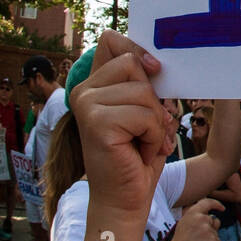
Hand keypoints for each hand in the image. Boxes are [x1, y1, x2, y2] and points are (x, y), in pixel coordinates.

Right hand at [70, 30, 170, 218]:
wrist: (125, 200)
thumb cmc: (137, 157)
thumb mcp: (145, 112)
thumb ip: (144, 85)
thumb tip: (156, 61)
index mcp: (94, 84)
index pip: (111, 40)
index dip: (137, 48)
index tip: (156, 68)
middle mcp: (84, 90)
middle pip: (135, 64)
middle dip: (153, 98)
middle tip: (146, 128)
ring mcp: (86, 105)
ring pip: (144, 92)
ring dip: (155, 123)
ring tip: (142, 142)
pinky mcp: (97, 122)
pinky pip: (145, 115)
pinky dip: (153, 136)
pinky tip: (139, 152)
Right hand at [169, 198, 223, 240]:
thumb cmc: (180, 240)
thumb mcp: (185, 222)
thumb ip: (196, 216)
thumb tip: (211, 216)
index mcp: (193, 213)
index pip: (208, 202)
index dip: (216, 204)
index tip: (222, 208)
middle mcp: (202, 219)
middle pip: (214, 220)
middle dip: (210, 227)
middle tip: (199, 237)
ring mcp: (209, 231)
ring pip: (215, 232)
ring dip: (210, 237)